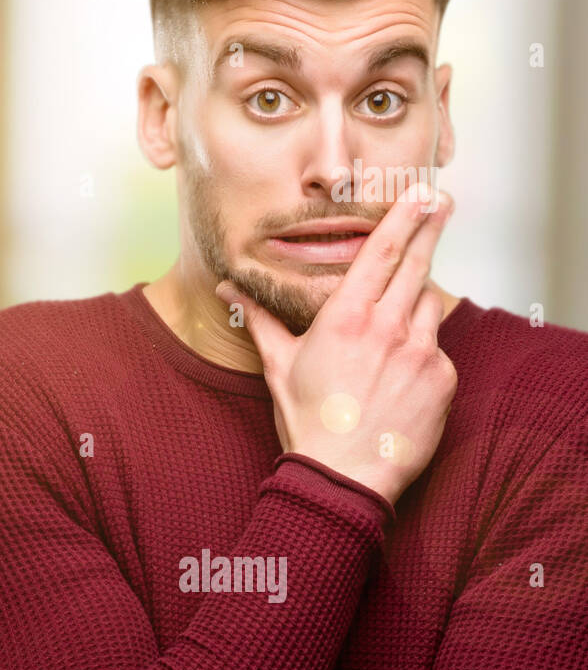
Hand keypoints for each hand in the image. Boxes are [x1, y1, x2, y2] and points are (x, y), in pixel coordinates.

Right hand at [216, 183, 457, 505]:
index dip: (403, 217)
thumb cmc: (308, 421)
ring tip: (396, 322)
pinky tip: (400, 373)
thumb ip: (259, 318)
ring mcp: (421, 351)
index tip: (420, 193)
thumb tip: (227, 290)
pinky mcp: (443, 378)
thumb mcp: (277, 364)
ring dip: (418, 300)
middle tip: (443, 204)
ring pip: (430, 304)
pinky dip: (424, 349)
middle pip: (417, 263)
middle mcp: (388, 326)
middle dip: (430, 229)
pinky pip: (438, 347)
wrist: (343, 475)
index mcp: (345, 317)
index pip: (382, 252)